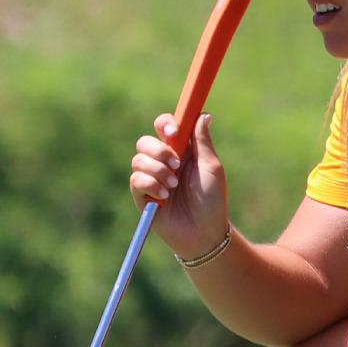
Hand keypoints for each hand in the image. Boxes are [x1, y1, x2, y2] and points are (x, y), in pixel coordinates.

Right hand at [130, 112, 228, 257]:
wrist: (204, 232)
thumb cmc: (211, 200)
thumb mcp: (211, 167)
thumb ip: (202, 140)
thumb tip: (203, 113)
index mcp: (180, 151)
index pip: (164, 127)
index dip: (166, 123)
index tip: (174, 129)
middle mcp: (163, 162)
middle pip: (145, 141)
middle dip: (158, 150)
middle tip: (176, 163)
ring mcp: (151, 179)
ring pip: (138, 159)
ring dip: (157, 170)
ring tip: (174, 185)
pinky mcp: (142, 196)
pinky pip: (135, 180)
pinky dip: (150, 184)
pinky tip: (164, 195)